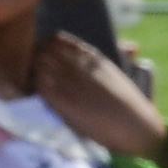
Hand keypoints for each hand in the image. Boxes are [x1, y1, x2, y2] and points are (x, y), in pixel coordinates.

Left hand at [35, 31, 167, 159]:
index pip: (58, 40)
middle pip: (43, 49)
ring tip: (34, 85)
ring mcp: (71, 81)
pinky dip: (34, 86)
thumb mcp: (119, 76)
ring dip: (32, 72)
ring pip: (37, 64)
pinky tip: (38, 95)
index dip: (47, 49)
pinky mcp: (64, 100)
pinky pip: (38, 83)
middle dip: (35, 59)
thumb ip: (115, 59)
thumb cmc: (130, 106)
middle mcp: (80, 64)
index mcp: (94, 57)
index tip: (46, 60)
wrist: (136, 126)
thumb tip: (130, 48)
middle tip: (34, 74)